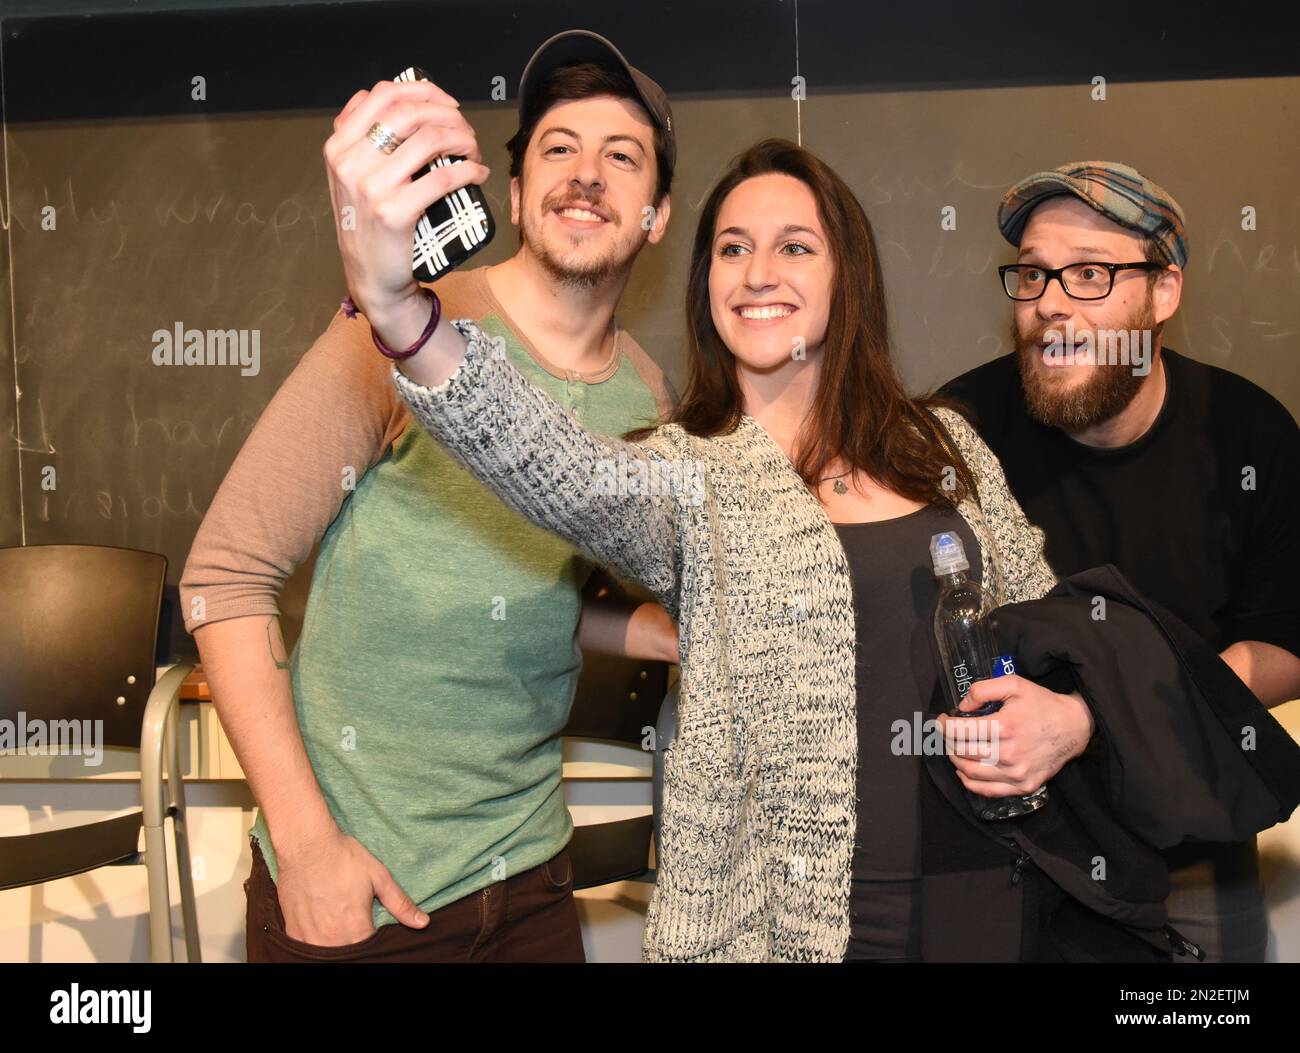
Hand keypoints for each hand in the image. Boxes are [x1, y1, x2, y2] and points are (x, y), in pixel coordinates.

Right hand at [273, 825, 428, 944]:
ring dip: (335, 944)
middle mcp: (332, 939)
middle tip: (352, 922)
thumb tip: (423, 923)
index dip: (373, 941)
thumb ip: (400, 904)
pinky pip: (305, 948)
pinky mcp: (292, 931)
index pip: (370, 952)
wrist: (306, 844)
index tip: (371, 927)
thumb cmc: (343, 857)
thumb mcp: (379, 877)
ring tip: (338, 924)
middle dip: (354, 942)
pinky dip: (315, 941)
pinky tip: (319, 927)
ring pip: (328, 953)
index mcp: (356, 929)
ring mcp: (309, 938)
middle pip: (349, 954)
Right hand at [322, 77, 489, 321]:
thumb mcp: (350, 176)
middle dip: (449, 115)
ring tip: (474, 151)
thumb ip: (362, 137)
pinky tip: (478, 173)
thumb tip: (395, 98)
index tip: (448, 104)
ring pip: (430, 139)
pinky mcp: (395, 213)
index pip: (383, 95)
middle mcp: (350, 162)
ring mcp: (371, 188)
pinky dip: (470, 170)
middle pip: (410, 112)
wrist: (372, 279)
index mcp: (338, 145)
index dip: (423, 91)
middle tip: (466, 132)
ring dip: (463, 139)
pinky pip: (443, 178)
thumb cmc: (368, 225)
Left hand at [937, 675, 1093, 797]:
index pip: (959, 732)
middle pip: (961, 752)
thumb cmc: (1041, 704)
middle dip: (948, 741)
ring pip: (970, 772)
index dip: (943, 726)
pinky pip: (987, 791)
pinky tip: (964, 770)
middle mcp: (1009, 754)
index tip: (941, 720)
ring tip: (955, 748)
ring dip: (955, 759)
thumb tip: (961, 708)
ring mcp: (1016, 774)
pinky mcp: (1023, 786)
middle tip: (948, 733)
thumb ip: (982, 690)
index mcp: (1004, 727)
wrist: (1074, 727)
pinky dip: (969, 782)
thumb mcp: (1014, 684)